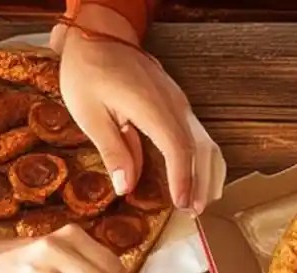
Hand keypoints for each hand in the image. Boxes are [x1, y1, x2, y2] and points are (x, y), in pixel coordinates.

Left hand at [53, 3, 224, 212]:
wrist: (101, 36)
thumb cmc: (89, 72)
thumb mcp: (88, 113)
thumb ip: (112, 150)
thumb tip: (125, 187)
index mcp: (152, 107)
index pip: (178, 148)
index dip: (183, 179)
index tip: (181, 204)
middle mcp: (175, 106)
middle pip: (202, 150)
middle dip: (201, 183)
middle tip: (194, 212)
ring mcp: (181, 105)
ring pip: (208, 144)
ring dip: (208, 174)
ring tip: (200, 201)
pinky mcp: (180, 106)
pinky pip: (200, 137)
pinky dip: (203, 161)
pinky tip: (197, 178)